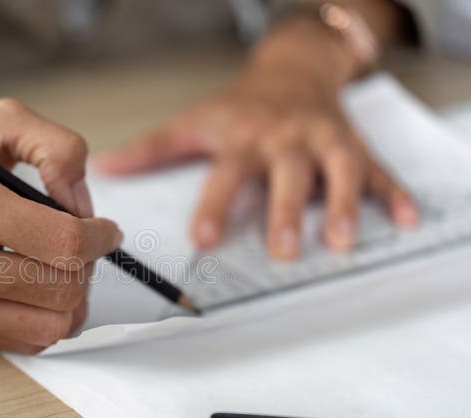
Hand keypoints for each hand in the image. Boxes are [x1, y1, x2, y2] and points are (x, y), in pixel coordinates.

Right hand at [0, 101, 121, 352]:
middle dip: (85, 267)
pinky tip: (32, 285)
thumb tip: (85, 207)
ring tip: (57, 267)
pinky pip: (24, 342)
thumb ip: (57, 148)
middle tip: (77, 245)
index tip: (104, 230)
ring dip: (70, 297)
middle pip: (62, 291)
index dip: (99, 238)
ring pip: (48, 327)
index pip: (64, 244)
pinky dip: (43, 315)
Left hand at [97, 53, 418, 259]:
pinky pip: (379, 171)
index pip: (226, 175)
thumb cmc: (240, 107)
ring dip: (345, 205)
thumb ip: (153, 150)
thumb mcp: (195, 122)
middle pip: (287, 176)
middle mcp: (286, 139)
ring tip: (342, 241)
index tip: (204, 239)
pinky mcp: (354, 148)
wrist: (292, 71)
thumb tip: (107, 168)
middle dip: (286, 212)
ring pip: (339, 172)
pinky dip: (395, 195)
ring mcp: (324, 142)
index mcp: (243, 139)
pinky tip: (407, 219)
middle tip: (283, 250)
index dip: (215, 206)